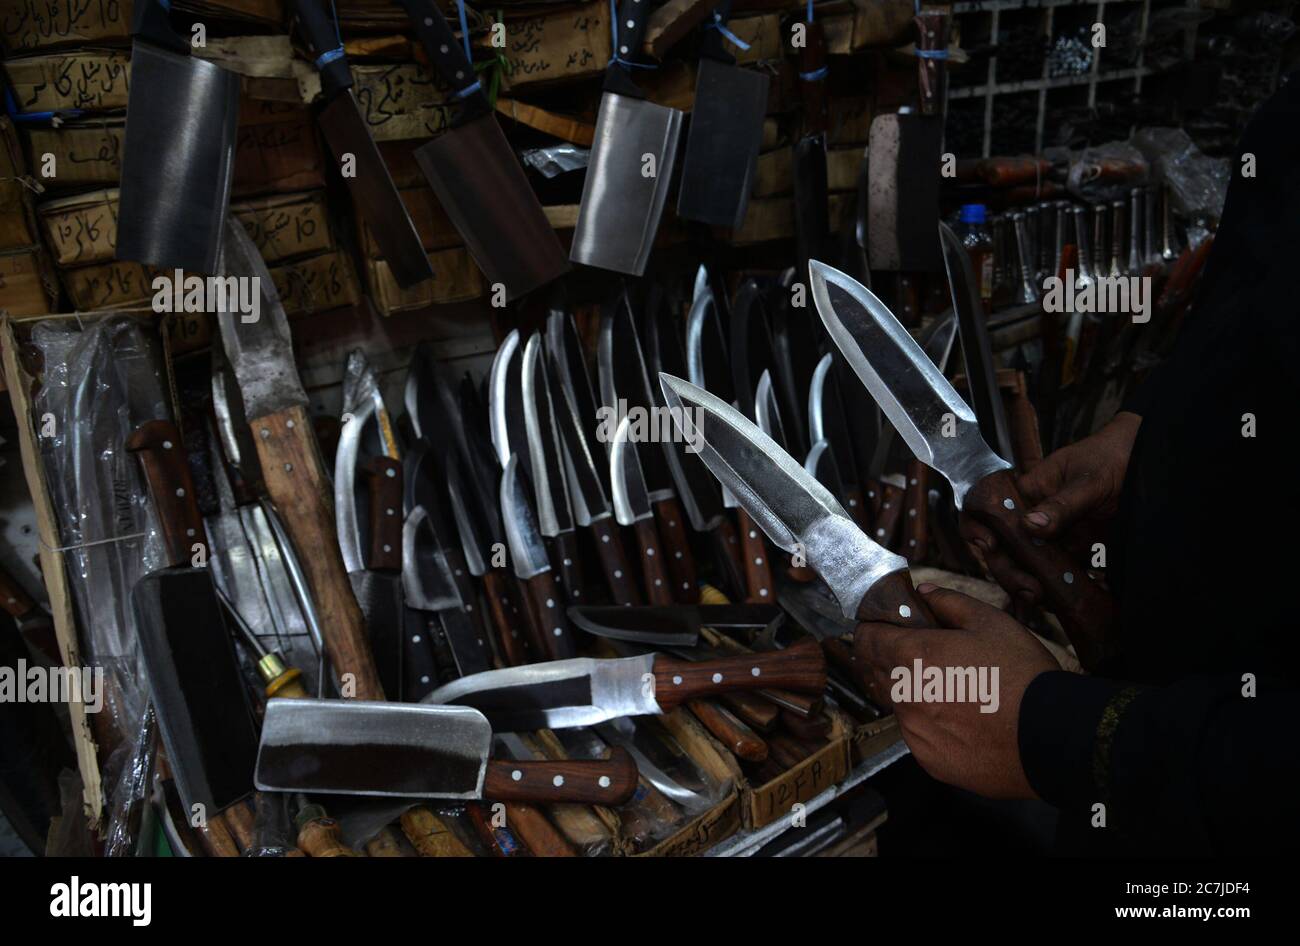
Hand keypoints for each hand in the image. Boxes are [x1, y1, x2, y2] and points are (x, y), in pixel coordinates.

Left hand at [854, 584, 1058, 798]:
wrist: (1052, 737)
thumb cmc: (1023, 676)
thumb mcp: (991, 622)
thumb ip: (949, 603)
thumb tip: (923, 593)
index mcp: (914, 656)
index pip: (865, 640)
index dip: (873, 630)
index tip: (886, 629)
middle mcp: (905, 696)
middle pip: (878, 673)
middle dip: (894, 661)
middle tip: (928, 658)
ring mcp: (915, 732)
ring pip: (899, 706)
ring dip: (914, 694)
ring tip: (953, 691)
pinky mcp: (929, 759)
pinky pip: (918, 736)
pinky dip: (931, 726)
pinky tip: (962, 721)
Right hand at [961, 411, 1140, 602]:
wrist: (1149, 460)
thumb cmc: (1114, 457)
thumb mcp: (1089, 479)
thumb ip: (1061, 504)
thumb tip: (1030, 526)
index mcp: (1028, 493)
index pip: (988, 511)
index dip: (976, 529)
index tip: (987, 547)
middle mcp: (1036, 517)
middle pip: (1007, 547)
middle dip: (1010, 571)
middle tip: (1030, 591)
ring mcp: (1057, 535)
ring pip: (1031, 565)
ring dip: (1033, 585)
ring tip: (1046, 603)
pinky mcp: (1079, 551)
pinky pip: (1063, 574)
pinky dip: (1061, 590)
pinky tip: (1067, 604)